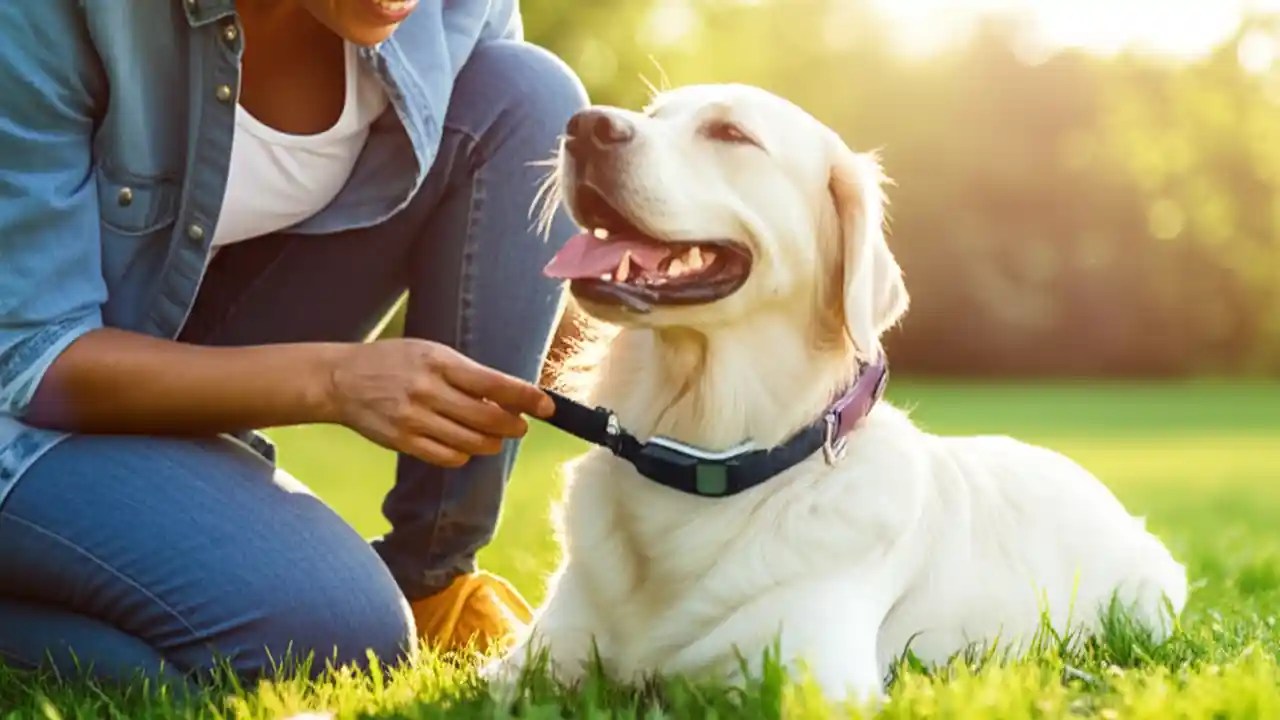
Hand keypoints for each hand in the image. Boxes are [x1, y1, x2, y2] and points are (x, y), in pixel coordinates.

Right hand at [325, 339, 553, 467]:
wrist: (341, 380)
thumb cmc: (393, 361)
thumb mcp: (431, 353)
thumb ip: (466, 373)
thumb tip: (508, 396)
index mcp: (439, 362)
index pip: (495, 384)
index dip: (526, 397)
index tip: (547, 406)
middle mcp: (428, 391)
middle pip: (488, 418)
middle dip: (514, 425)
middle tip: (521, 426)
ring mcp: (414, 419)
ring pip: (472, 442)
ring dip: (493, 443)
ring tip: (496, 437)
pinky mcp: (403, 441)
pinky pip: (447, 457)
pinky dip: (464, 454)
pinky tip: (466, 445)